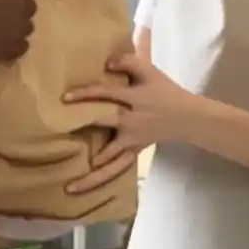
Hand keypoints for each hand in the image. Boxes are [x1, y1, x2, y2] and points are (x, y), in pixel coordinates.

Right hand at [0, 0, 45, 61]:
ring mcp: (20, 27)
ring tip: (3, 29)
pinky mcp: (14, 48)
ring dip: (18, 26)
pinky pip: (22, 45)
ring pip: (27, 26)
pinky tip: (5, 45)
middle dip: (21, 7)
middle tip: (7, 10)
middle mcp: (20, 4)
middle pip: (30, 6)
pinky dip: (15, 45)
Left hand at [62, 53, 195, 194]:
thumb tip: (108, 61)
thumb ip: (130, 61)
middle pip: (107, 120)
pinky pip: (118, 167)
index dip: (87, 94)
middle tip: (60, 128)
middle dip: (85, 122)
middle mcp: (132, 119)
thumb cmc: (166, 92)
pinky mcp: (135, 151)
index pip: (108, 93)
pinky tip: (85, 187)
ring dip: (92, 174)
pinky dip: (103, 177)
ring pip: (112, 158)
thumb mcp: (151, 72)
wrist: (188, 117)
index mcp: (136, 98)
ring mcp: (133, 139)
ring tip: (70, 187)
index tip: (64, 98)